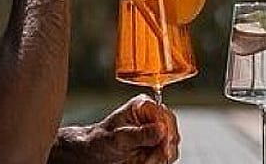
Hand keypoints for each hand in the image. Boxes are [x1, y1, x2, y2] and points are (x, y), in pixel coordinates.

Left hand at [54, 95, 179, 162]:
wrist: (93, 154)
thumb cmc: (100, 140)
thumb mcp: (118, 138)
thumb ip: (140, 134)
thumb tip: (161, 129)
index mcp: (143, 106)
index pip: (165, 115)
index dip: (167, 132)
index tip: (163, 147)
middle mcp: (153, 117)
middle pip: (172, 132)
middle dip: (164, 148)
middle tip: (151, 160)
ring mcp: (156, 133)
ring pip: (171, 147)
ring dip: (160, 158)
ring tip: (143, 162)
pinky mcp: (156, 147)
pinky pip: (166, 157)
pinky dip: (158, 162)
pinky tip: (145, 163)